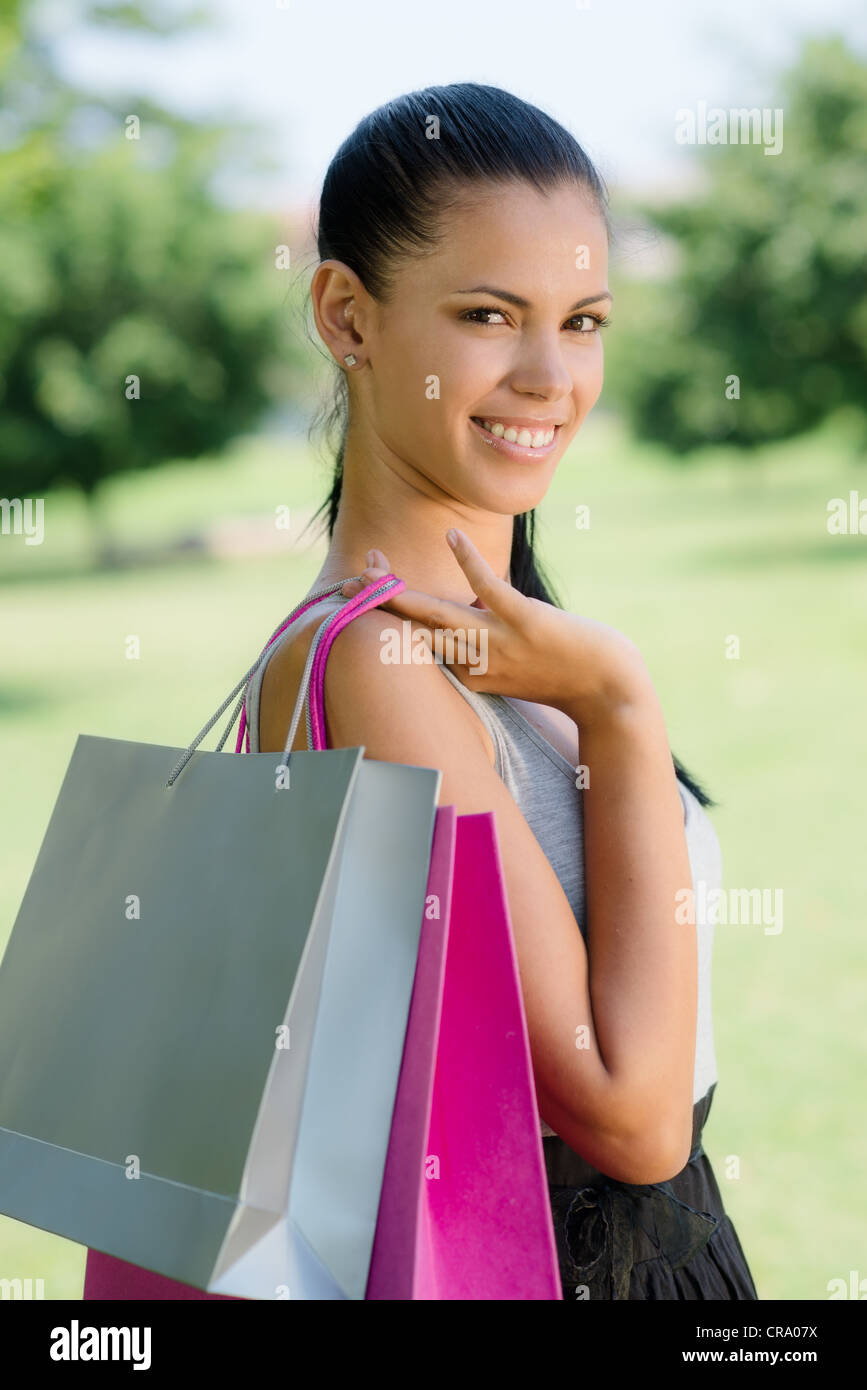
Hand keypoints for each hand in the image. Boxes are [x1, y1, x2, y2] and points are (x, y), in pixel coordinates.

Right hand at [340, 531, 652, 722]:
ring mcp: (497, 641)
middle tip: (345, 582)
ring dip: (402, 591)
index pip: (419, 641)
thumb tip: (462, 608)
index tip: (367, 589)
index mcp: (469, 674)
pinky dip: (468, 562)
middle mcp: (475, 662)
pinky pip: (488, 587)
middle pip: (415, 629)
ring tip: (374, 566)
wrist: (608, 691)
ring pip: (437, 614)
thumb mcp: (512, 667)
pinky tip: (452, 537)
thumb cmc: (563, 675)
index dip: (389, 614)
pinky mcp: (523, 620)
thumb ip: (481, 645)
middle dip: (378, 604)